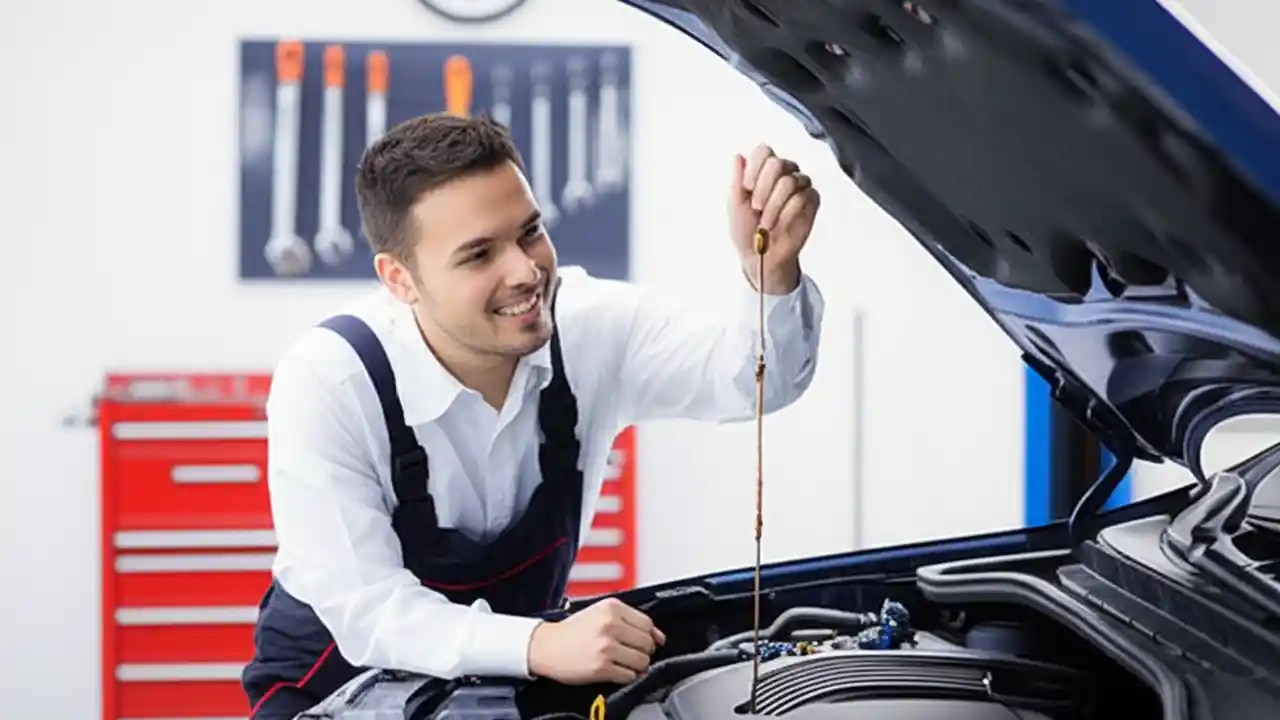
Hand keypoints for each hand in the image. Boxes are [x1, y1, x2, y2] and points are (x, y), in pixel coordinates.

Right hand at [526, 597, 665, 684]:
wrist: (545, 646)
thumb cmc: (571, 631)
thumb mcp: (600, 613)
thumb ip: (629, 620)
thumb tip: (659, 637)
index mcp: (612, 607)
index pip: (647, 624)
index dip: (649, 636)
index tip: (644, 642)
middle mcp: (610, 625)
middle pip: (647, 643)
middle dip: (643, 652)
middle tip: (629, 653)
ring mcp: (606, 646)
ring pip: (641, 661)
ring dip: (636, 666)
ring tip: (622, 662)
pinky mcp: (601, 667)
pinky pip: (629, 676)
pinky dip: (626, 676)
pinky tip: (614, 670)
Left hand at [728, 143, 820, 293]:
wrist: (762, 257)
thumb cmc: (747, 231)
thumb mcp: (735, 205)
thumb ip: (737, 180)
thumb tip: (737, 156)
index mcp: (763, 170)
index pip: (764, 151)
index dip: (755, 168)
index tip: (747, 188)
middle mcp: (783, 173)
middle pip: (777, 163)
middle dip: (763, 188)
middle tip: (756, 208)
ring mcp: (799, 185)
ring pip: (790, 181)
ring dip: (774, 205)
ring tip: (766, 223)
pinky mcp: (812, 200)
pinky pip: (803, 196)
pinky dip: (788, 213)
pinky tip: (780, 223)